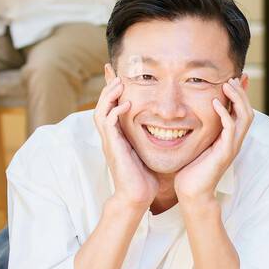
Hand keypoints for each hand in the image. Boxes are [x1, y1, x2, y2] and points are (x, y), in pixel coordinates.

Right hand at [94, 65, 157, 209]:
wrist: (137, 197)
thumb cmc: (144, 178)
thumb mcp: (147, 151)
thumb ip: (150, 138)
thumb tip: (167, 128)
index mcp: (118, 136)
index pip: (112, 107)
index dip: (113, 91)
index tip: (117, 74)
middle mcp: (111, 136)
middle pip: (102, 105)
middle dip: (108, 87)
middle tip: (116, 72)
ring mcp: (110, 141)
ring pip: (101, 111)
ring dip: (109, 96)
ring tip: (119, 83)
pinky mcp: (113, 147)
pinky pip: (108, 124)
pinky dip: (116, 112)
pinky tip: (127, 104)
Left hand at [175, 79, 253, 204]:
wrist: (191, 193)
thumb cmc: (190, 170)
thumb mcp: (195, 144)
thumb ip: (198, 130)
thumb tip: (186, 116)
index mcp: (228, 138)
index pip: (240, 112)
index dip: (240, 95)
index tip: (234, 77)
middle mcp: (233, 141)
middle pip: (247, 111)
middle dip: (241, 93)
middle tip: (233, 77)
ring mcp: (231, 147)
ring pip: (244, 117)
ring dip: (237, 99)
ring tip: (227, 84)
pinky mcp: (224, 153)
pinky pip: (230, 129)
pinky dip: (225, 114)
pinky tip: (216, 103)